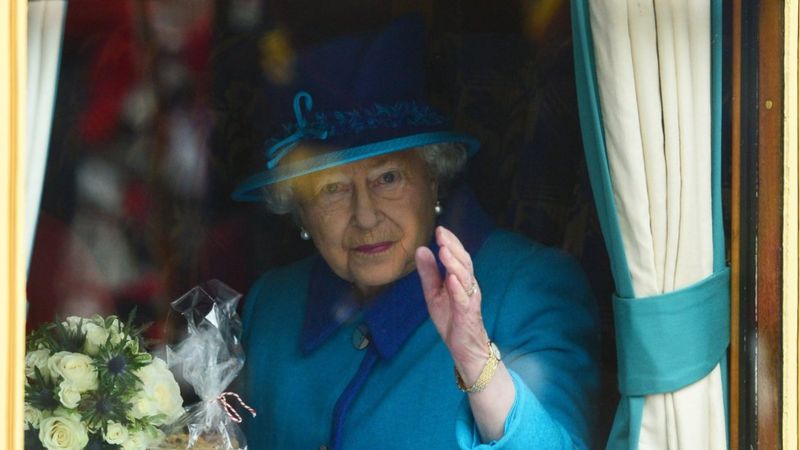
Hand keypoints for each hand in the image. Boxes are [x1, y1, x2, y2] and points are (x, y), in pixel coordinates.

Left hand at [415, 226, 488, 381]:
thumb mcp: (434, 293)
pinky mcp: (468, 314)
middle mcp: (468, 286)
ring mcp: (469, 299)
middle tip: (442, 234)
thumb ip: (429, 272)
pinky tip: (451, 278)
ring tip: (444, 251)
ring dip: (454, 263)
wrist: (464, 347)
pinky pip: (464, 299)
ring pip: (464, 277)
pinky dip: (458, 288)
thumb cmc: (452, 318)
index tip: (440, 229)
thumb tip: (421, 249)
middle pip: (463, 262)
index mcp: (460, 279)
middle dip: (453, 247)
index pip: (457, 256)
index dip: (450, 242)